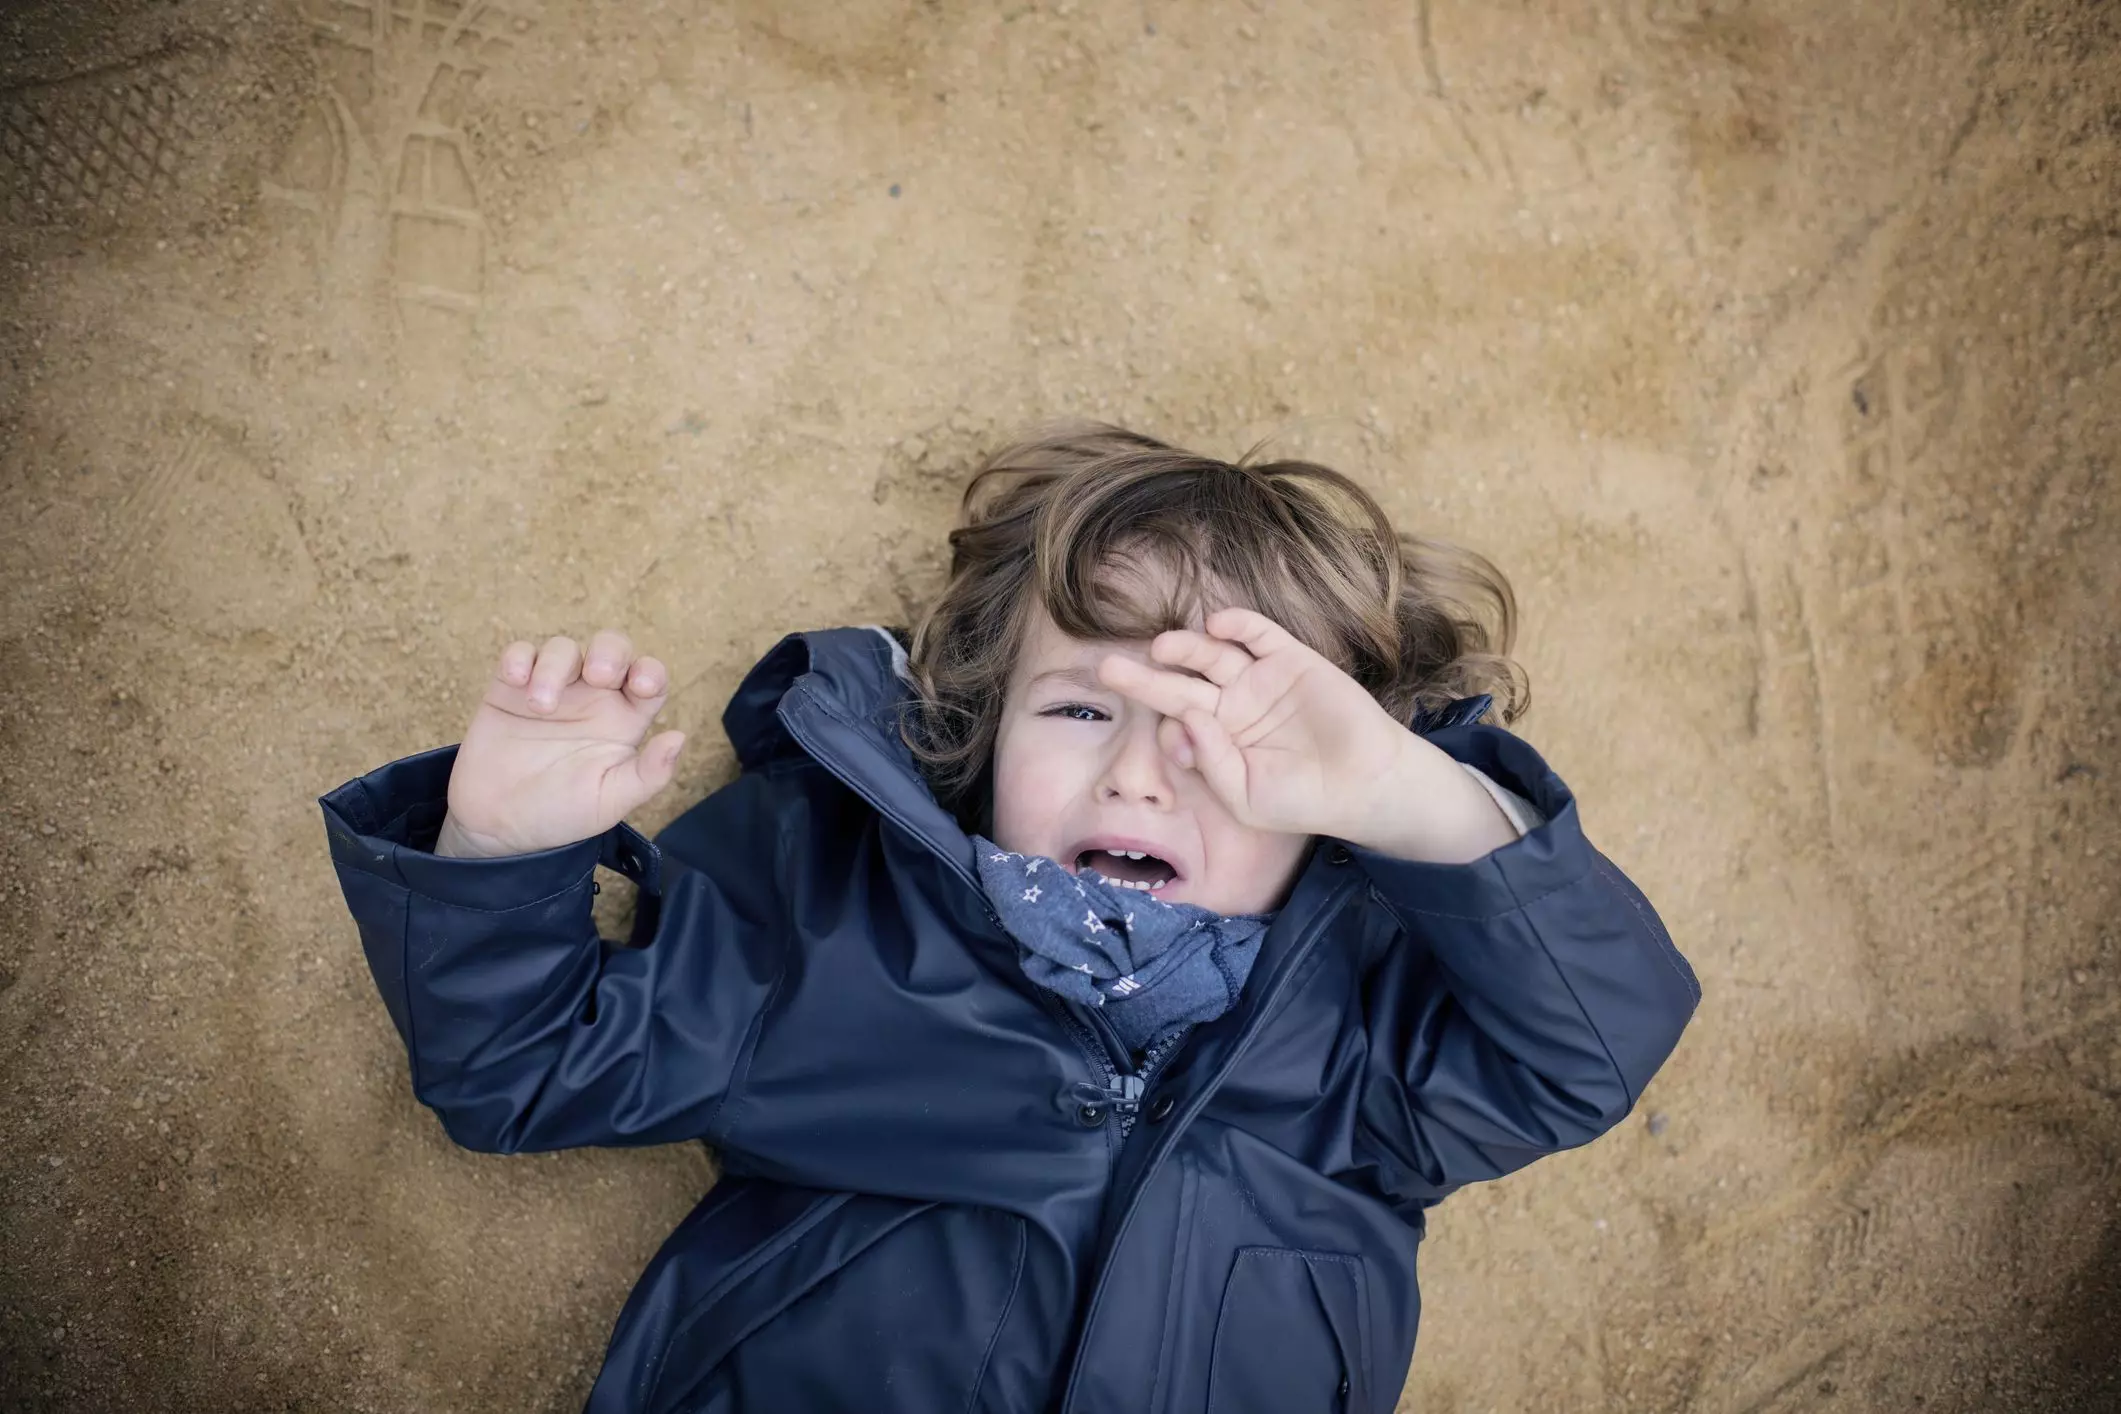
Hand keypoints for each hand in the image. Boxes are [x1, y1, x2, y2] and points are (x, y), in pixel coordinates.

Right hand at [435, 630, 684, 857]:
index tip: (641, 686)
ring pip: (563, 649)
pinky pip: (519, 654)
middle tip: (597, 675)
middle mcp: (592, 698)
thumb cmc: (560, 813)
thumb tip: (679, 738)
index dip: (652, 672)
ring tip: (540, 706)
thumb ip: (647, 774)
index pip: (650, 680)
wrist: (498, 825)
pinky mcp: (511, 689)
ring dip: (555, 667)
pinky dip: (518, 658)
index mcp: (623, 721)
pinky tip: (515, 680)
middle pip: (611, 649)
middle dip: (609, 652)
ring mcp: (553, 689)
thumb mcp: (609, 801)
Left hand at [1097, 608, 1514, 862]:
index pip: (1176, 721)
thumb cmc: (1301, 799)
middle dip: (1143, 677)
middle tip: (1107, 669)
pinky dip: (1238, 624)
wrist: (1364, 783)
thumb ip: (1211, 762)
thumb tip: (1184, 720)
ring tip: (1162, 647)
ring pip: (1212, 654)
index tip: (1168, 732)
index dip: (1165, 723)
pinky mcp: (1291, 660)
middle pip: (1179, 683)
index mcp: (1216, 740)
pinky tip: (1216, 624)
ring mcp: (1259, 681)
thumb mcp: (1245, 795)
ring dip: (1185, 647)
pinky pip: (1258, 635)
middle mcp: (1231, 706)